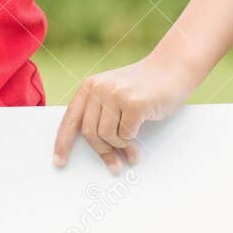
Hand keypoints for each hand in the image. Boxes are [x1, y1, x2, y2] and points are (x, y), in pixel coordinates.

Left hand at [53, 53, 196, 172]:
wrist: (173, 69)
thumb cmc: (144, 88)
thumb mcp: (114, 94)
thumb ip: (100, 114)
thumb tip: (95, 149)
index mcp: (89, 86)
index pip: (70, 120)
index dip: (63, 143)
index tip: (59, 162)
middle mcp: (99, 88)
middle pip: (89, 133)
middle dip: (102, 151)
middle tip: (114, 164)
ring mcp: (116, 94)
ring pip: (107, 136)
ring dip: (120, 145)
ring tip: (131, 145)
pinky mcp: (134, 103)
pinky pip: (126, 135)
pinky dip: (133, 140)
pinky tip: (141, 129)